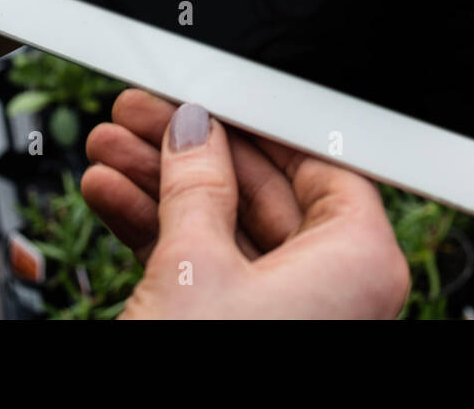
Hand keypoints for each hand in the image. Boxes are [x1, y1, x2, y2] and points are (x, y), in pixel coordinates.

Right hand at [81, 89, 409, 318]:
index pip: (319, 161)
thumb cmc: (209, 379)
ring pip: (227, 229)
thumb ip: (196, 183)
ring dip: (163, 186)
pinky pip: (211, 271)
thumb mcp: (195, 265)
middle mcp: (337, 291)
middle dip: (192, 150)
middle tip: (145, 113)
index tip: (217, 93)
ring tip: (111, 147)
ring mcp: (291, 319)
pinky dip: (161, 233)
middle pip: (264, 192)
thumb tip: (195, 132)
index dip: (259, 121)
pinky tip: (112, 195)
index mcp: (361, 261)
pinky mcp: (248, 337)